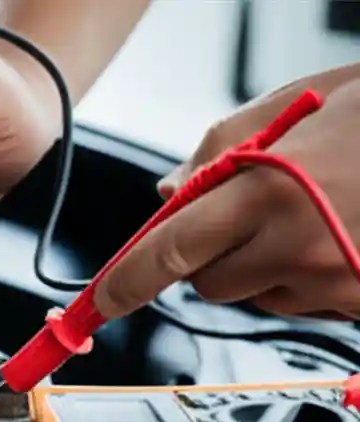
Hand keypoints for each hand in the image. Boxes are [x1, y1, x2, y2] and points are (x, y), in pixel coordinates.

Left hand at [95, 66, 359, 321]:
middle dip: (205, 258)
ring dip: (259, 267)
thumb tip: (167, 196)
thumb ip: (217, 153)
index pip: (164, 255)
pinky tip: (336, 236)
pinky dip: (303, 279)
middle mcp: (298, 245)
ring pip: (255, 296)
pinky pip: (304, 304)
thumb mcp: (290, 106)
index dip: (121, 285)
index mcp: (265, 190)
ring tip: (308, 215)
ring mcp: (336, 280)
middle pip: (206, 285)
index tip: (96, 303)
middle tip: (242, 215)